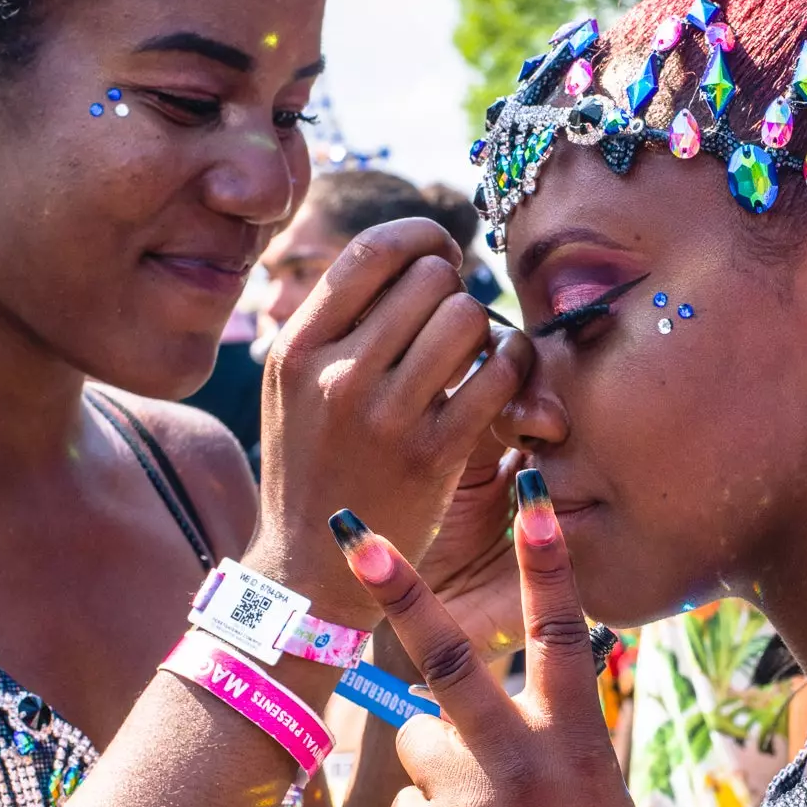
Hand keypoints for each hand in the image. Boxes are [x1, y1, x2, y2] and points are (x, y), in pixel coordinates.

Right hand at [250, 219, 531, 628]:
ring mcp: (385, 416)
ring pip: (466, 317)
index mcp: (298, 348)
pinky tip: (503, 377)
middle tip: (456, 316)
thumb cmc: (313, 464)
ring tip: (476, 351)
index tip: (440, 254)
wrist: (309, 568)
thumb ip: (336, 321)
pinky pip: (497, 374)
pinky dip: (512, 365)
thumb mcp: (294, 385)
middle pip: (428, 278)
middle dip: (455, 288)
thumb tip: (407, 251)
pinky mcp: (433, 456)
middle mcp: (337, 375)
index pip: (372, 252)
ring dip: (485, 327)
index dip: (422, 238)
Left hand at [327, 477, 667, 806]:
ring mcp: (472, 802)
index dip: (549, 563)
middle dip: (398, 590)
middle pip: (451, 657)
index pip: (563, 634)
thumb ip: (550, 744)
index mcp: (580, 743)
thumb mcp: (599, 802)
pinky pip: (410, 806)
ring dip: (437, 765)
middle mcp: (524, 762)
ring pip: (418, 739)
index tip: (534, 498)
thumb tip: (488, 707)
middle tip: (355, 532)